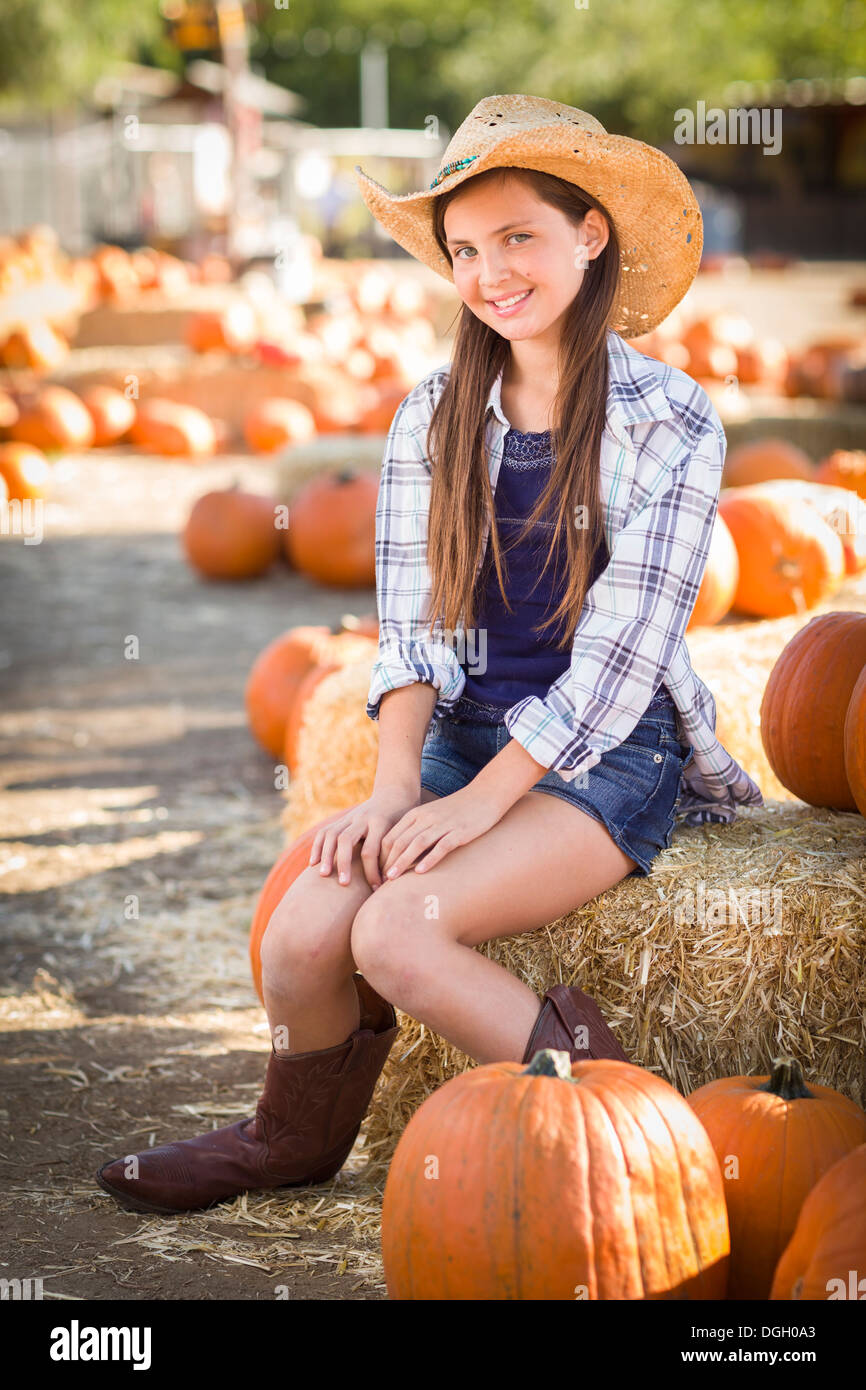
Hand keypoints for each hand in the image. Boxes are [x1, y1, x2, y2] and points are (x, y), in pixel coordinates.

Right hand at [308, 789, 421, 890]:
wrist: (394, 794)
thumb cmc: (404, 820)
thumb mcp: (404, 832)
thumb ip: (396, 852)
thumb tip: (390, 882)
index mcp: (380, 823)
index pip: (370, 850)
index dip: (372, 872)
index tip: (376, 888)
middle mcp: (362, 818)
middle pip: (346, 839)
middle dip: (343, 863)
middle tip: (343, 883)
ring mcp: (350, 817)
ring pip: (332, 834)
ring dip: (326, 855)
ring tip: (323, 875)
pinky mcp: (342, 819)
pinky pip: (325, 831)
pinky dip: (318, 846)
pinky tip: (314, 863)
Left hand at [380, 785, 502, 879]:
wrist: (485, 794)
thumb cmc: (457, 809)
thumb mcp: (432, 816)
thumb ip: (417, 831)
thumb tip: (402, 855)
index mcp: (416, 815)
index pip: (390, 837)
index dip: (380, 856)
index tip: (376, 873)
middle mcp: (426, 818)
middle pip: (399, 841)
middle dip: (387, 862)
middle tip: (379, 881)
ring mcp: (442, 824)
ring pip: (416, 844)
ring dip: (402, 862)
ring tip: (392, 878)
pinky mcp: (459, 831)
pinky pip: (441, 846)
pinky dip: (429, 859)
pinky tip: (421, 872)